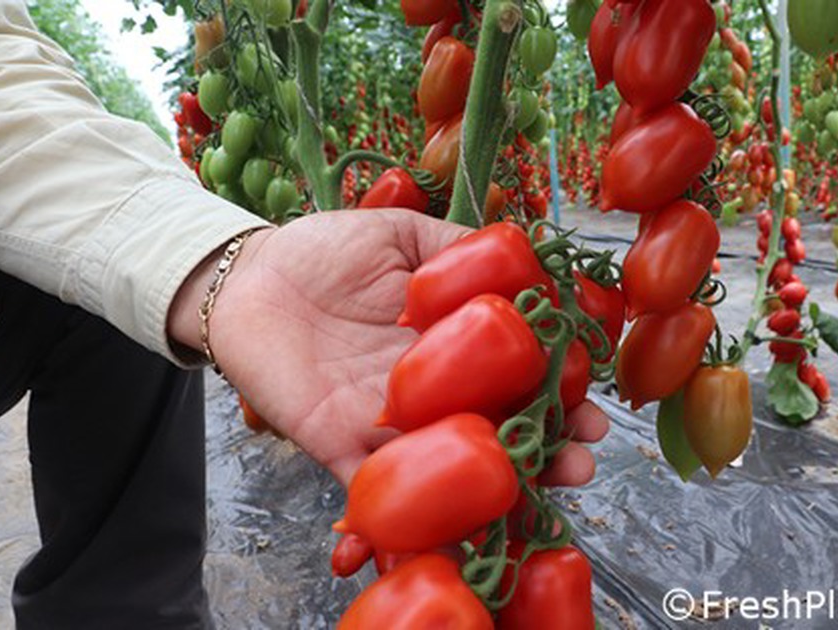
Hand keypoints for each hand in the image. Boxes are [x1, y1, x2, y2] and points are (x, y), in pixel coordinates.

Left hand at [170, 209, 608, 484]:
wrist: (248, 276)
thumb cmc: (323, 249)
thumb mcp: (404, 236)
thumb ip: (462, 251)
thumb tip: (531, 270)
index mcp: (449, 342)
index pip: (514, 373)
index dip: (557, 386)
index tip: (589, 396)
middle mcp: (429, 391)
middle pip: (497, 427)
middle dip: (547, 445)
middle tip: (583, 456)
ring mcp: (390, 425)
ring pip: (454, 465)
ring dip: (502, 486)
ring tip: (548, 487)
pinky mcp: (344, 449)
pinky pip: (380, 493)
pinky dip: (413, 518)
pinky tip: (462, 528)